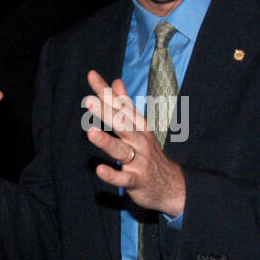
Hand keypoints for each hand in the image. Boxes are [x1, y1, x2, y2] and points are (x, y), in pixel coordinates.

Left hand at [83, 70, 185, 217]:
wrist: (171, 184)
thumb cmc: (149, 152)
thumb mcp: (140, 126)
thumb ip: (126, 104)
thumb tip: (116, 81)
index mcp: (139, 125)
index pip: (120, 105)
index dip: (105, 91)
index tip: (91, 75)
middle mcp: (139, 140)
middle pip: (122, 124)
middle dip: (105, 113)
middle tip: (88, 101)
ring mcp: (139, 161)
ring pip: (121, 150)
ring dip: (106, 142)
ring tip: (91, 133)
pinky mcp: (136, 180)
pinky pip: (123, 178)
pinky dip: (112, 175)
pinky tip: (99, 169)